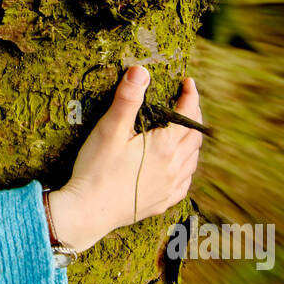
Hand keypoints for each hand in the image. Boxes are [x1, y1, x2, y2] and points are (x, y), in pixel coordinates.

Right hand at [48, 66, 203, 250]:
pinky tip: (177, 166)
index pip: (188, 115)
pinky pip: (185, 182)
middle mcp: (174, 167)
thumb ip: (127, 99)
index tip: (188, 83)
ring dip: (192, 141)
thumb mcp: (109, 129)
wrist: (88, 212)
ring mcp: (170, 187)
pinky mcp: (162, 202)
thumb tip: (141, 71)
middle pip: (195, 136)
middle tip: (184, 103)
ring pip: (193, 159)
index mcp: (165, 146)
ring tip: (182, 131)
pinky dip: (186, 167)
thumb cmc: (96, 169)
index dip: (190, 96)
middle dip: (192, 116)